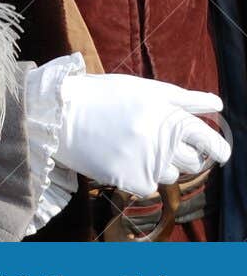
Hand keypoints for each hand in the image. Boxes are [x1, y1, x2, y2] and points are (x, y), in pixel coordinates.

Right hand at [57, 72, 230, 196]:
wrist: (56, 114)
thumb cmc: (102, 96)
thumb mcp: (142, 89)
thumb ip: (183, 98)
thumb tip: (217, 105)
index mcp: (165, 113)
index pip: (208, 140)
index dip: (218, 148)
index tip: (219, 152)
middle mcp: (159, 139)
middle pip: (194, 161)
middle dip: (183, 153)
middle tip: (159, 142)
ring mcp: (145, 162)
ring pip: (173, 175)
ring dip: (161, 165)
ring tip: (134, 148)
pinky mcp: (130, 179)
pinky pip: (151, 186)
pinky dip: (140, 174)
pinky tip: (122, 157)